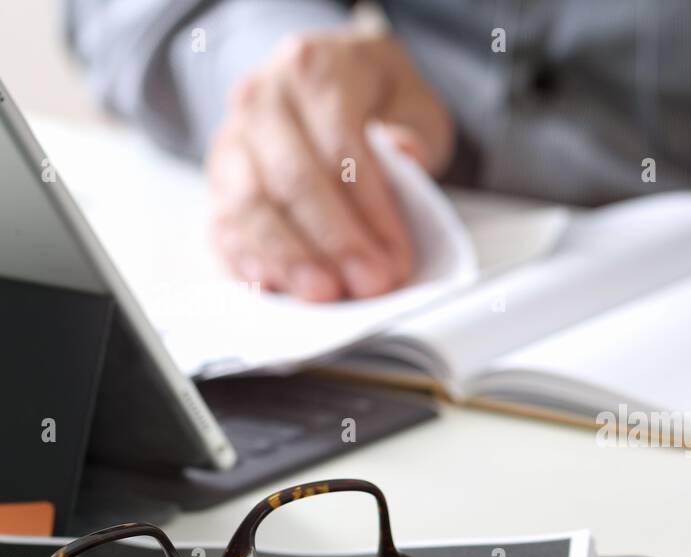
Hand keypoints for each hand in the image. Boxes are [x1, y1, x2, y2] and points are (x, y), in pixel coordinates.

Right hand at [206, 30, 454, 300]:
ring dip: (289, 258)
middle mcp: (262, 98)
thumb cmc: (377, 101)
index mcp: (315, 69)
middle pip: (292, 179)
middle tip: (369, 285)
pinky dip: (250, 263)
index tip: (397, 257)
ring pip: (250, 205)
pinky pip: (223, 227)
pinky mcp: (217, 181)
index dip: (371, 209)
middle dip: (334, 241)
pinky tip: (279, 290)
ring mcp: (231, 140)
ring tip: (325, 295)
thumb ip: (414, 132)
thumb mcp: (413, 103)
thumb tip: (405, 154)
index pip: (341, 147)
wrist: (328, 81)